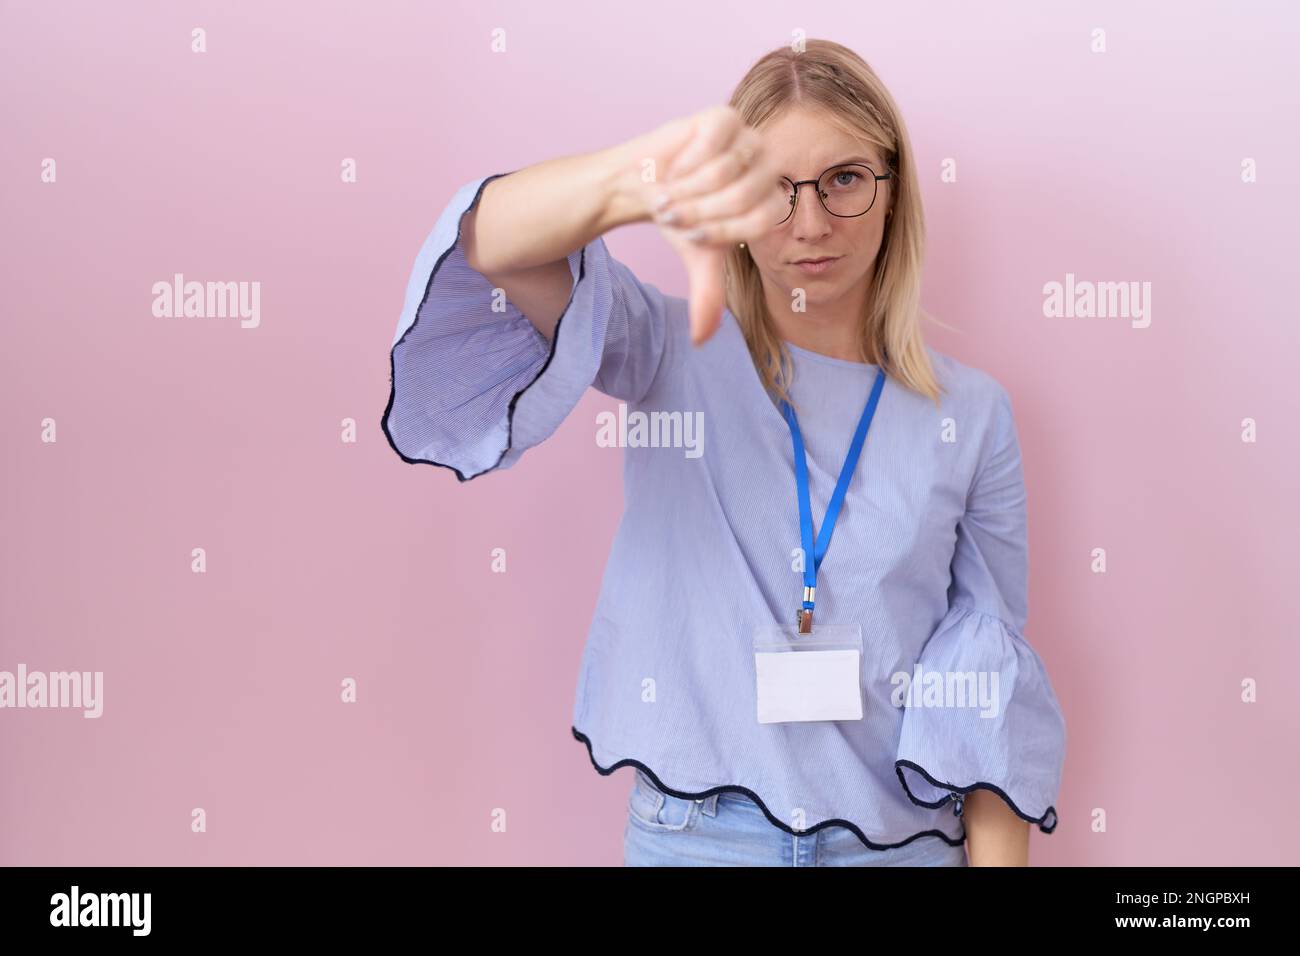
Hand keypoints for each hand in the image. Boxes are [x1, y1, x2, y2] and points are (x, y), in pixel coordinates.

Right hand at [620, 106, 785, 344]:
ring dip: (689, 186)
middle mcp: (768, 167)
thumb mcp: (697, 258)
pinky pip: (712, 141)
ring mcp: (748, 137)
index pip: (762, 220)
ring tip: (671, 189)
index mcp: (771, 200)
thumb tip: (702, 341)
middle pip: (746, 194)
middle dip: (701, 210)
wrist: (644, 183)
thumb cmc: (678, 217)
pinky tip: (675, 163)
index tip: (692, 234)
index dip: (723, 230)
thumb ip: (708, 295)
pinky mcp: (724, 116)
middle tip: (674, 212)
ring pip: (727, 169)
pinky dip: (687, 159)